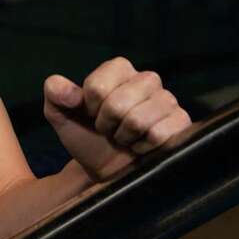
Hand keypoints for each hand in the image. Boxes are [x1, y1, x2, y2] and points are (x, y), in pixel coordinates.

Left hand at [43, 57, 191, 182]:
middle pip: (118, 103)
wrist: (107, 169)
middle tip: (110, 130)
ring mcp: (168, 100)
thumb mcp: (60, 114)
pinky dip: (144, 147)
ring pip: (138, 120)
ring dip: (124, 137)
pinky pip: (159, 134)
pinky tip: (143, 146)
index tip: (92, 115)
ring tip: (126, 137)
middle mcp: (147, 78)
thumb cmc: (86, 137)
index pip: (97, 86)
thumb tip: (67, 91)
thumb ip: (55, 93)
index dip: (90, 108)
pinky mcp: (183, 123)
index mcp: (118, 69)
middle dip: (107, 125)